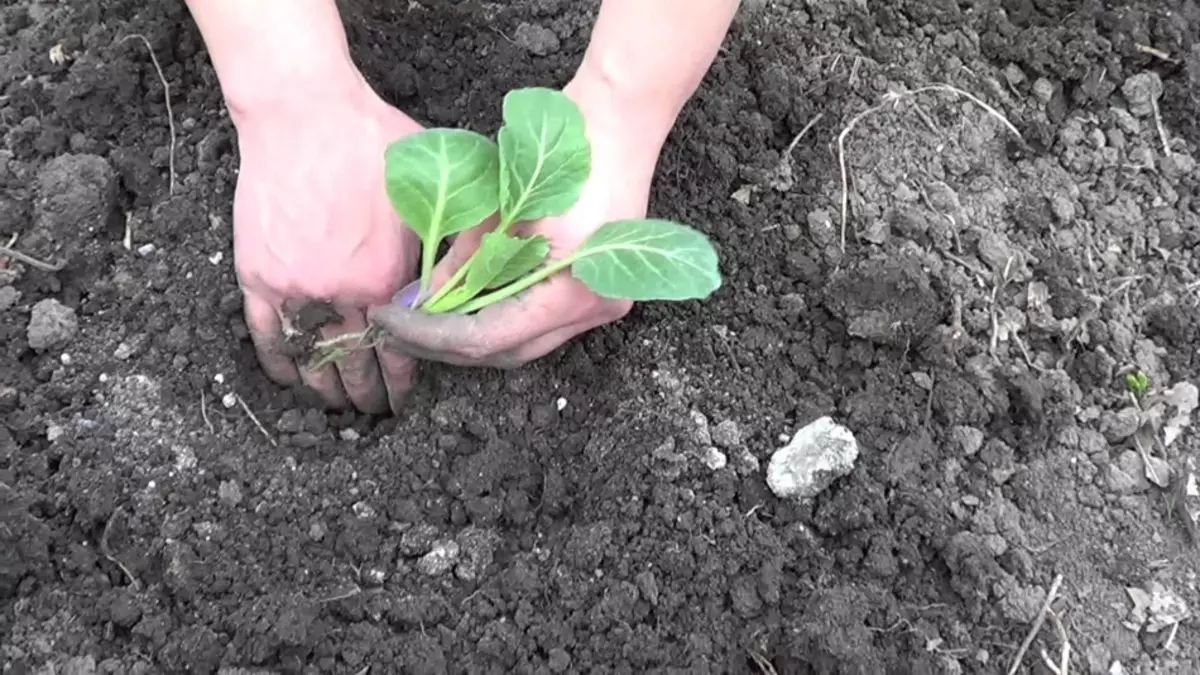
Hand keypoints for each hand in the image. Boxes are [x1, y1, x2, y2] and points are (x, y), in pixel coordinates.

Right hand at [231, 78, 420, 411]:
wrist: (303, 112)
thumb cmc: (371, 143)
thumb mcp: (425, 194)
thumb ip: (439, 247)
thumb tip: (453, 289)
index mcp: (384, 280)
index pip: (399, 353)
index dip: (403, 383)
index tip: (405, 399)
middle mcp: (338, 294)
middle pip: (353, 365)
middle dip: (367, 396)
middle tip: (374, 410)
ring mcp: (293, 288)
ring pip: (309, 359)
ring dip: (323, 390)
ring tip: (335, 405)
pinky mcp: (256, 274)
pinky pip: (266, 334)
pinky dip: (279, 363)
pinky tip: (291, 379)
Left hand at [367, 83, 660, 367]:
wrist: (617, 121)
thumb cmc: (558, 151)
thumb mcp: (496, 207)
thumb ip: (460, 263)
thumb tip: (420, 301)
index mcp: (571, 293)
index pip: (486, 337)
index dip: (431, 335)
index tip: (389, 321)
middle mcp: (593, 311)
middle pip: (506, 352)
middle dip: (448, 344)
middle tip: (399, 328)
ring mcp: (603, 305)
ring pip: (524, 342)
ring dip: (474, 334)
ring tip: (427, 318)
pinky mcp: (600, 291)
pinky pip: (542, 322)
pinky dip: (502, 317)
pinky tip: (467, 303)